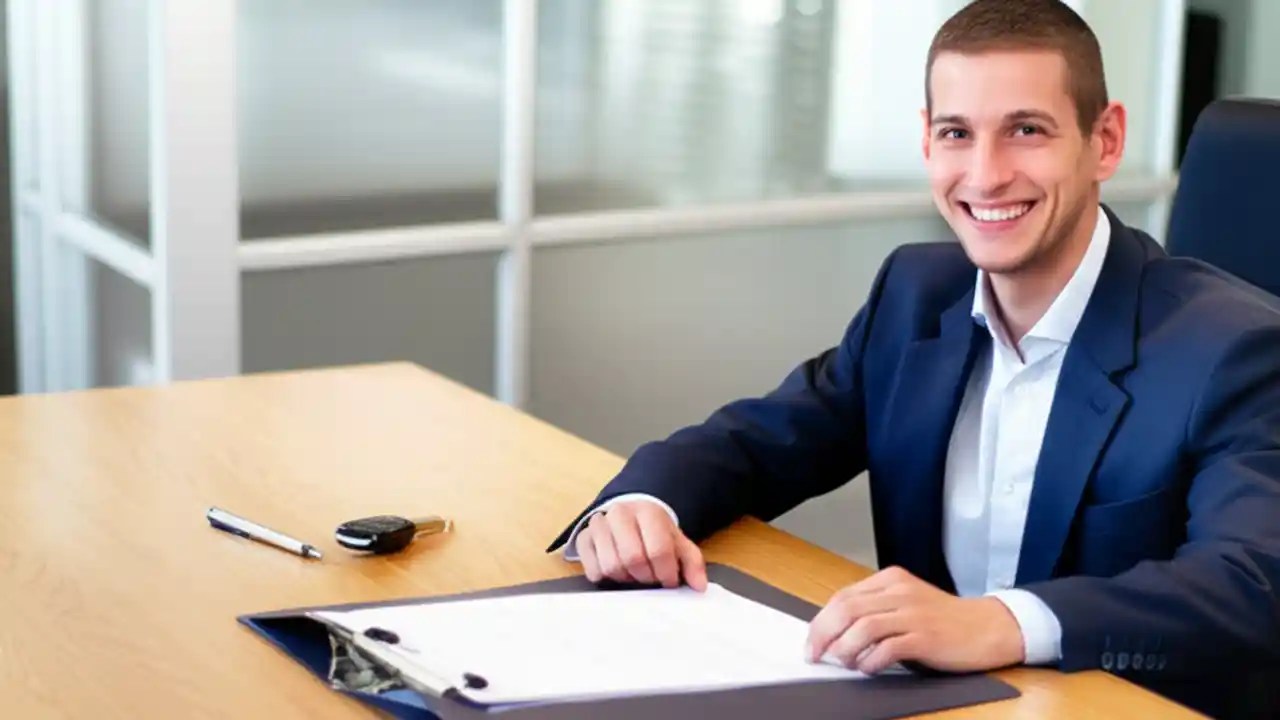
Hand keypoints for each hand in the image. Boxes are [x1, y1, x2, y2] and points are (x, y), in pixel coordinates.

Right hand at [575, 501, 707, 590]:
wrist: (629, 516)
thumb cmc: (654, 533)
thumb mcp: (677, 543)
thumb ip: (692, 563)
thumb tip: (699, 586)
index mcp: (648, 511)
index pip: (658, 549)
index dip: (666, 572)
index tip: (669, 580)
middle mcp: (620, 513)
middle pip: (633, 558)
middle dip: (646, 576)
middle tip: (651, 577)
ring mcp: (598, 524)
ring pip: (611, 566)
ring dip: (626, 578)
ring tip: (634, 573)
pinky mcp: (583, 538)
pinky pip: (592, 570)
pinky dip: (606, 578)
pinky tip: (617, 571)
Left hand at [805, 566, 1023, 674]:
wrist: (988, 627)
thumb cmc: (944, 620)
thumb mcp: (906, 602)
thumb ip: (876, 609)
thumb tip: (835, 631)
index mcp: (891, 580)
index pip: (843, 597)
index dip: (821, 621)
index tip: (811, 642)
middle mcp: (899, 592)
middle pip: (847, 609)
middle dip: (823, 635)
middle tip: (815, 655)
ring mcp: (913, 613)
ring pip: (863, 626)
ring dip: (845, 649)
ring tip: (844, 663)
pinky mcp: (926, 636)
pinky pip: (888, 647)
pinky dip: (871, 661)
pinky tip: (869, 668)